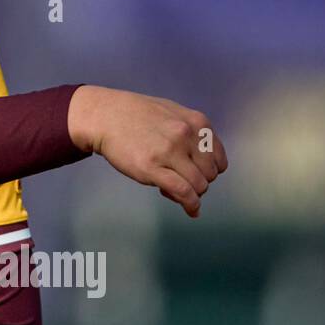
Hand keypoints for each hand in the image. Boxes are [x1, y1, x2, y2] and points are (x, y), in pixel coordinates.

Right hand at [67, 85, 227, 217]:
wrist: (105, 115)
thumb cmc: (137, 115)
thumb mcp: (173, 114)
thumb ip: (193, 134)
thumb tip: (208, 164)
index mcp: (197, 123)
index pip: (218, 160)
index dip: (207, 172)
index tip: (193, 174)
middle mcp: (187, 136)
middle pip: (210, 175)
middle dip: (198, 183)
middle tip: (178, 181)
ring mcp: (170, 151)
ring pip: (199, 186)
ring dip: (192, 194)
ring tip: (173, 190)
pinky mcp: (151, 167)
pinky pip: (183, 192)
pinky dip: (191, 205)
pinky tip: (191, 210)